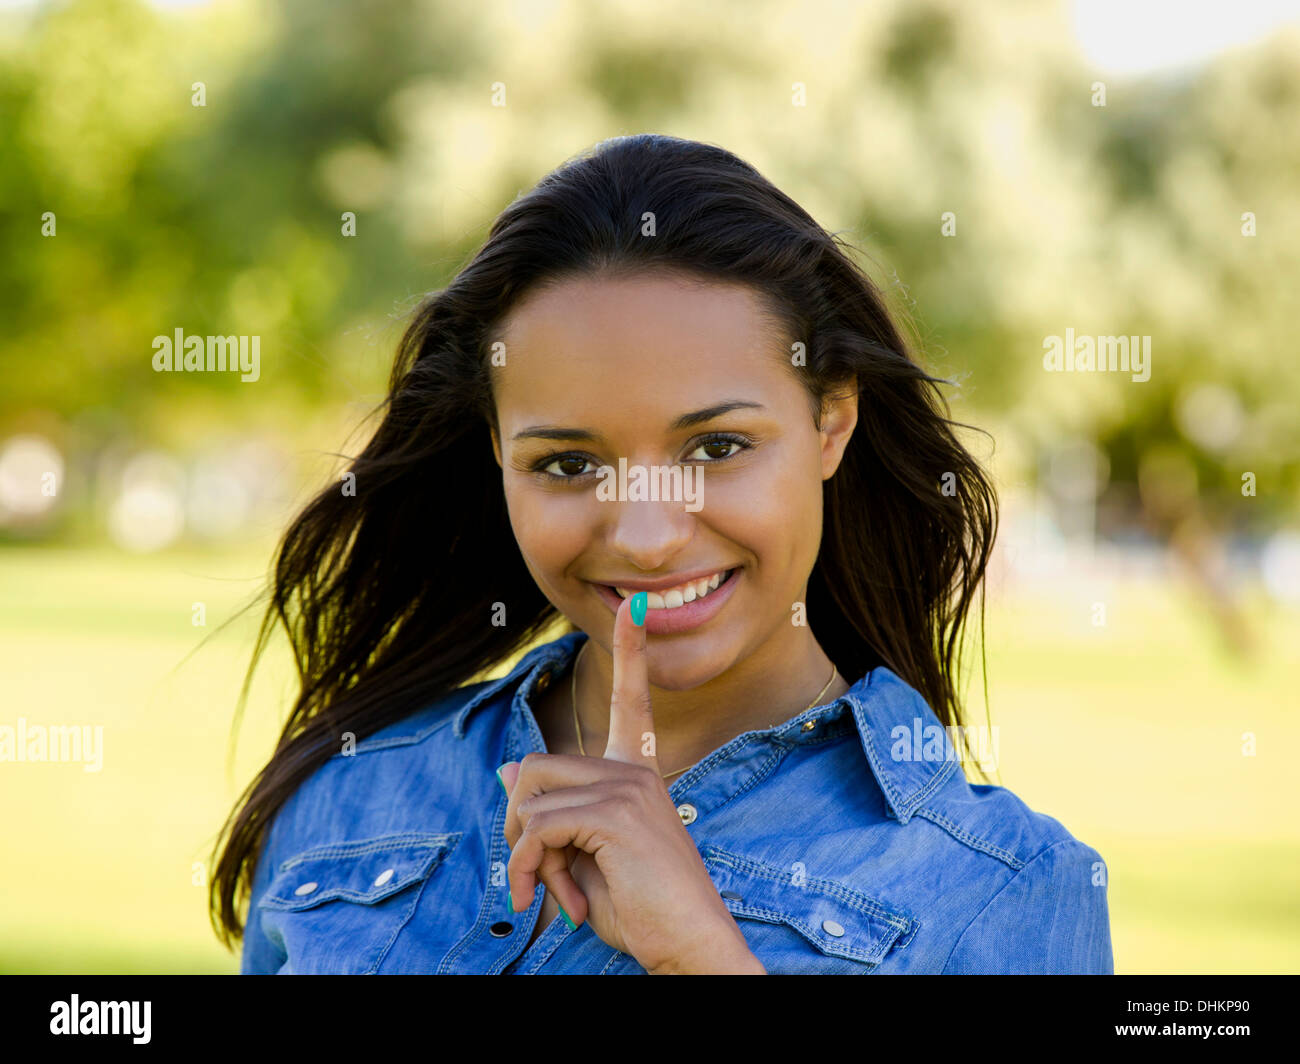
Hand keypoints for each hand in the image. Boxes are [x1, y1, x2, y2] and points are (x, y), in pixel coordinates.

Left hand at [498, 592, 764, 973]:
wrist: (690, 947)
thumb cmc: (643, 910)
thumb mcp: (584, 858)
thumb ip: (552, 814)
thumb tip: (507, 770)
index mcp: (638, 774)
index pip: (631, 701)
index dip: (632, 650)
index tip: (637, 604)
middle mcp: (636, 771)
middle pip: (535, 767)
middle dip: (518, 829)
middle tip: (539, 877)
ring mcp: (629, 787)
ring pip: (529, 796)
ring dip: (526, 856)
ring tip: (554, 893)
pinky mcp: (616, 813)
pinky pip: (537, 827)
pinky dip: (529, 869)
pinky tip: (557, 903)